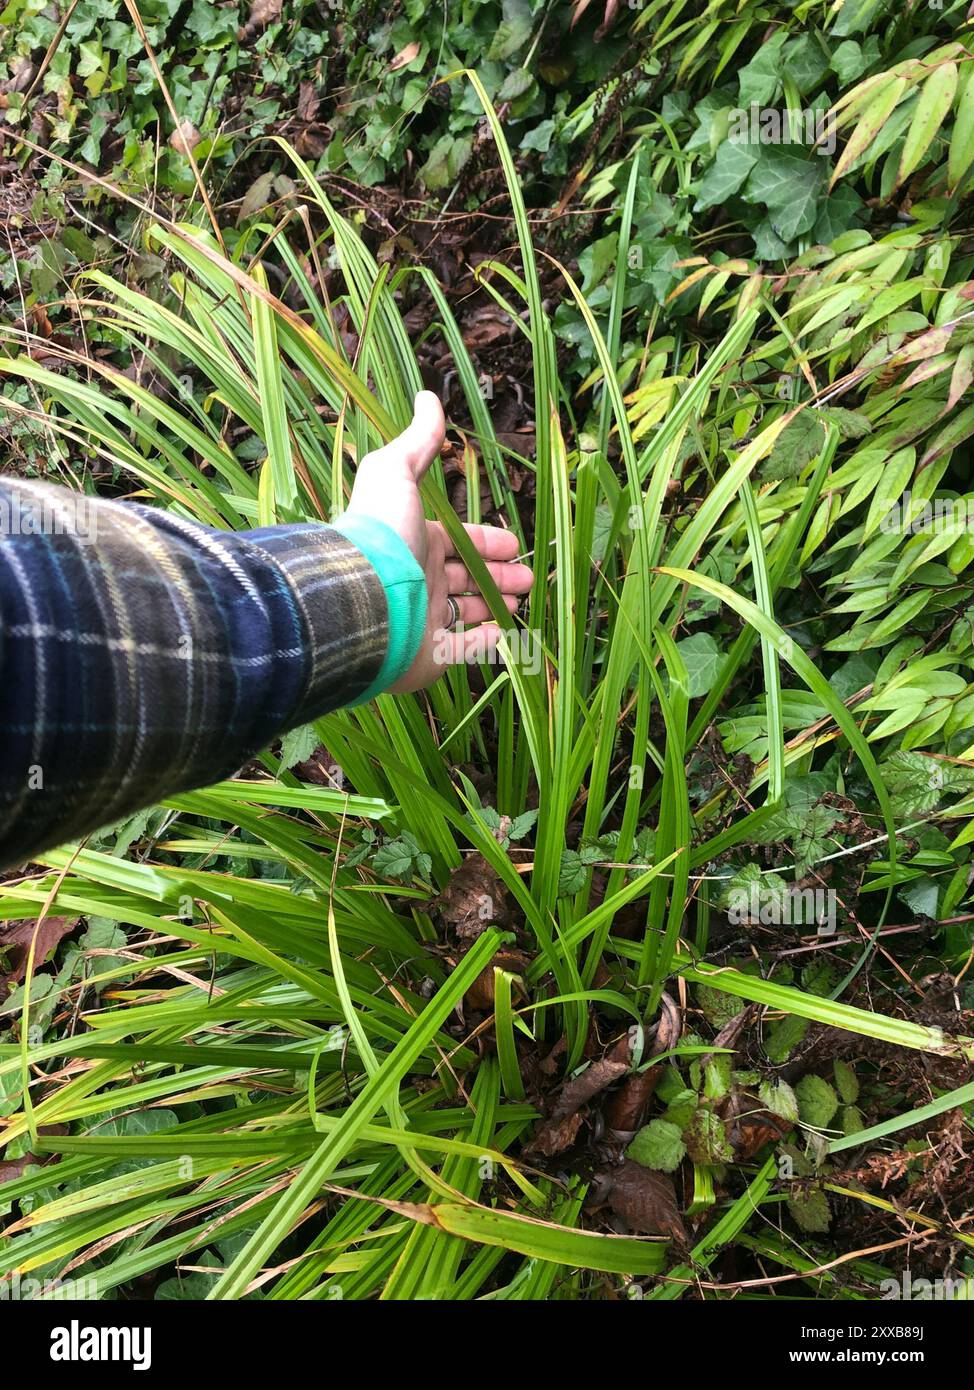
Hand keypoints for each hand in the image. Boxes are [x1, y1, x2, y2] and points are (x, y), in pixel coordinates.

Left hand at [343, 391, 532, 692]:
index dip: (487, 542)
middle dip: (500, 575)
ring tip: (521, 600)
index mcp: (414, 545)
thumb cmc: (380, 533)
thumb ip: (417, 441)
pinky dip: (485, 644)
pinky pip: (463, 652)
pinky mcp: (429, 657)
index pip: (458, 543)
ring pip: (467, 615)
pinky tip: (505, 632)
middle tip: (528, 577)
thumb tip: (428, 396)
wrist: (362, 596)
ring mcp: (423, 622)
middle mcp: (418, 583)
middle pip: (467, 578)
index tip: (514, 544)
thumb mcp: (395, 472)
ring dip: (495, 606)